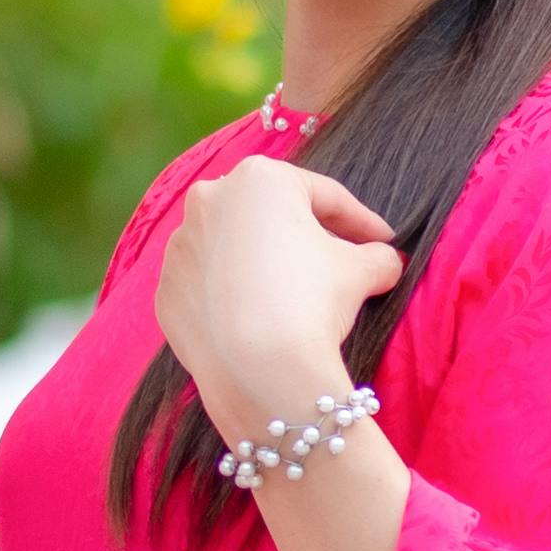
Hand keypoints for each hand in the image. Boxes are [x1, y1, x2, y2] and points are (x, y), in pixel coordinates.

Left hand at [149, 158, 400, 433]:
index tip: (383, 242)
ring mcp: (180, 247)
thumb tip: (385, 259)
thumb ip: (377, 255)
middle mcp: (209, 201)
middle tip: (341, 262)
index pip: (324, 197)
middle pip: (272, 217)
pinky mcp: (166, 292)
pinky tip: (256, 319)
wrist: (257, 370)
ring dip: (263, 265)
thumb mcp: (361, 271)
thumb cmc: (311, 302)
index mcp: (259, 179)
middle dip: (307, 236)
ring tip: (295, 295)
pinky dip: (232, 297)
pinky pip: (209, 287)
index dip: (360, 222)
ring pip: (234, 250)